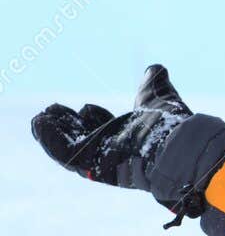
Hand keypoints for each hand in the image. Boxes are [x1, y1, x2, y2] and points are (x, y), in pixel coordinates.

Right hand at [33, 65, 224, 217]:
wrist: (175, 143)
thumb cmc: (170, 125)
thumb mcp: (159, 97)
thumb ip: (153, 84)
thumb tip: (155, 69)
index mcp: (129, 136)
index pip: (104, 127)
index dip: (93, 118)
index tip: (85, 108)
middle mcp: (115, 150)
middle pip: (84, 138)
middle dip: (67, 126)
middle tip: (51, 111)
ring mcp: (103, 160)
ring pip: (71, 149)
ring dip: (53, 133)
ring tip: (39, 118)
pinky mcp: (93, 166)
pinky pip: (67, 157)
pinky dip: (51, 141)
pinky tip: (39, 124)